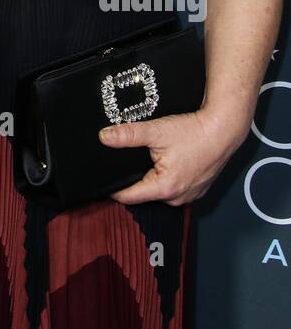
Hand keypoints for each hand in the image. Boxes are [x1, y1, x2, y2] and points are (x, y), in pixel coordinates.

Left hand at [99, 106, 248, 205]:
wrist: (223, 130)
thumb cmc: (195, 133)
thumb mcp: (156, 131)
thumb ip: (128, 135)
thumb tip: (105, 137)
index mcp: (164, 188)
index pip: (128, 196)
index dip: (114, 188)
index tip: (105, 180)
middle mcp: (177, 198)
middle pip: (145, 193)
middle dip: (136, 178)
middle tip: (133, 159)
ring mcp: (189, 195)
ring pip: (161, 190)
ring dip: (155, 177)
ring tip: (156, 157)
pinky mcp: (198, 190)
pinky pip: (176, 187)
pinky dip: (170, 177)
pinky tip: (172, 160)